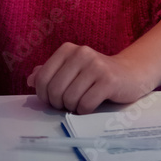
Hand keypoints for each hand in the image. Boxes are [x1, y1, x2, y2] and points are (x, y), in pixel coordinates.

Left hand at [26, 42, 152, 114]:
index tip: (54, 100)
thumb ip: (50, 72)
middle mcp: (81, 53)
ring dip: (73, 108)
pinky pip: (86, 104)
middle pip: (55, 90)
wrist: (129, 74)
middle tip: (68, 104)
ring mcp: (95, 65)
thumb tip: (30, 80)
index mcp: (67, 49)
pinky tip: (92, 104)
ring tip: (81, 102)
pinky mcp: (108, 80)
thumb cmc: (95, 75)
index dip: (44, 96)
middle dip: (59, 104)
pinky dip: (85, 111)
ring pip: (70, 99)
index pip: (42, 79)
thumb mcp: (71, 70)